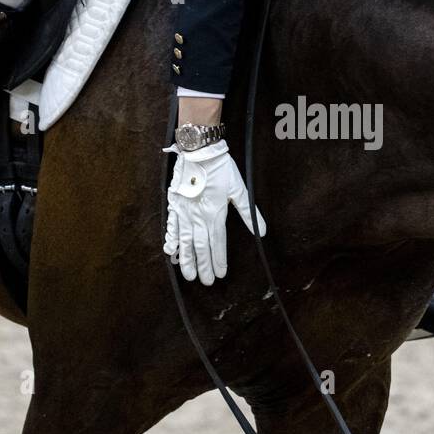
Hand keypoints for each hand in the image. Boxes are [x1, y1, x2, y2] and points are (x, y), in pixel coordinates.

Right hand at [162, 140, 265, 284]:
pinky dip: (172, 241)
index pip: (217, 243)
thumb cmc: (221, 169)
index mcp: (216, 214)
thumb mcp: (239, 190)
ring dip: (187, 260)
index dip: (219, 260)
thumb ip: (249, 213)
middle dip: (204, 266)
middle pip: (201, 247)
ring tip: (189, 275)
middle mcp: (199, 217)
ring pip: (185, 242)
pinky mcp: (175, 206)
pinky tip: (171, 253)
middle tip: (206, 282)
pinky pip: (172, 227)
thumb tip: (262, 231)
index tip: (220, 274)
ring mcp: (185, 213)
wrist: (199, 152)